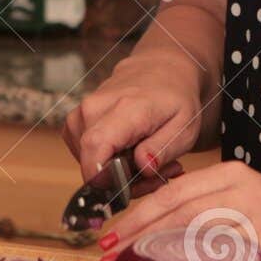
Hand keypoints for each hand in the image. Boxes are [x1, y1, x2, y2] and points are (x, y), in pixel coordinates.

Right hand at [62, 54, 201, 182]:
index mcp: (126, 107)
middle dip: (121, 182)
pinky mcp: (76, 120)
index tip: (125, 191)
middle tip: (154, 175)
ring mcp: (82, 112)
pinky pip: (84, 154)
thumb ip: (162, 148)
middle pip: (92, 163)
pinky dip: (105, 162)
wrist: (161, 69)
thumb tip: (141, 167)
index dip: (102, 178)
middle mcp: (95, 107)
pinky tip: (127, 155)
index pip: (95, 146)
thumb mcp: (184, 127)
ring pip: (87, 162)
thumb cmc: (175, 98)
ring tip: (144, 161)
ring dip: (115, 173)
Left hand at [94, 160, 260, 260]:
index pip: (173, 193)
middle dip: (140, 237)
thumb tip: (144, 228)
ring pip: (198, 238)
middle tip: (112, 255)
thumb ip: (200, 203)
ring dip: (160, 257)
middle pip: (180, 214)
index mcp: (232, 174)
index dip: (137, 216)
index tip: (110, 235)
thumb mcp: (238, 195)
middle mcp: (246, 191)